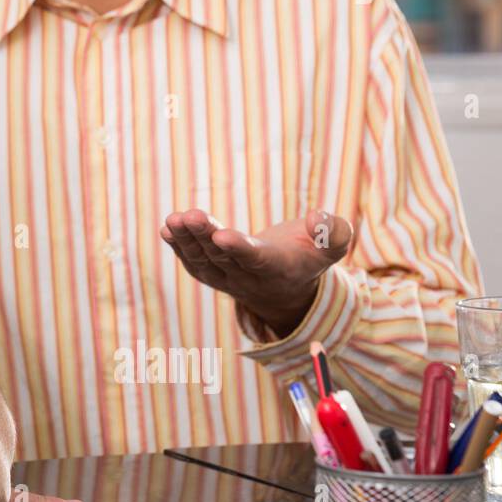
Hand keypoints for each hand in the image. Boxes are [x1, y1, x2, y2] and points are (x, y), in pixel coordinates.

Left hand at [160, 208, 352, 338]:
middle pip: (223, 258)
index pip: (255, 260)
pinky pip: (192, 263)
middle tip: (190, 216)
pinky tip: (167, 229)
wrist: (287, 286)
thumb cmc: (310, 256)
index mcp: (278, 270)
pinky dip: (178, 247)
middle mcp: (248, 279)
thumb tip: (318, 217)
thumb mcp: (331, 246)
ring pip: (203, 260)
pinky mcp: (211, 274)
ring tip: (174, 219)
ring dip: (186, 239)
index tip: (222, 236)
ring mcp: (226, 279)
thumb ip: (333, 232)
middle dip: (205, 236)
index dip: (239, 248)